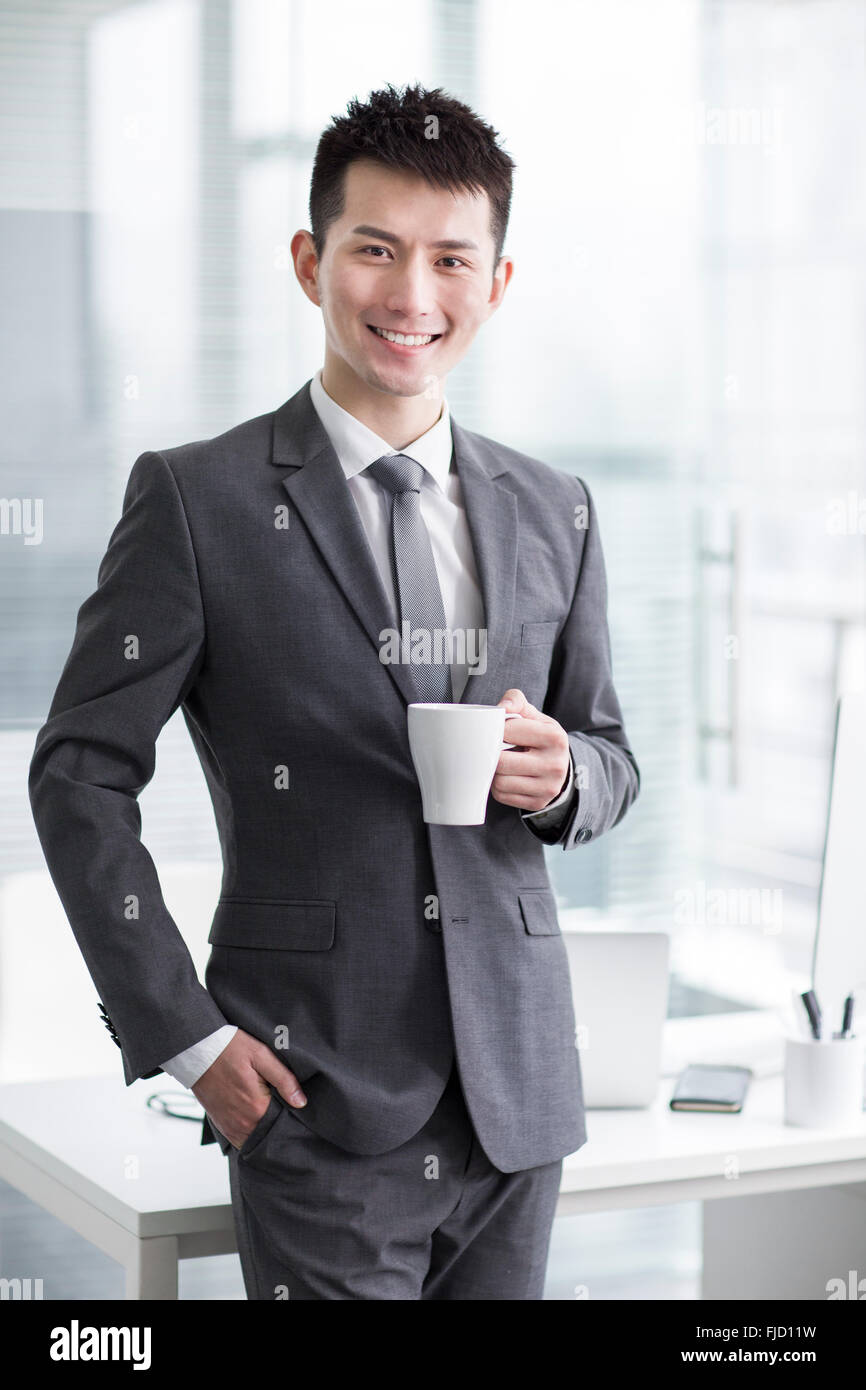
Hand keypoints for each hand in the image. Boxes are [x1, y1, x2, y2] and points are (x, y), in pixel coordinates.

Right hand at [192, 1028, 306, 1150]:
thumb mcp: (261, 1055)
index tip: (299, 1111)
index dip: (294, 1119)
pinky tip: (258, 1121)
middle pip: (271, 1136)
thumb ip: (284, 1080)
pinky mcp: (222, 1126)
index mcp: (257, 1107)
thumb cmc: (229, 1049)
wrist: (197, 1050)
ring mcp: (231, 1127)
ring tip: (273, 1115)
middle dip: (281, 1127)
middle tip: (287, 1111)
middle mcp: (243, 1123)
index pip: (284, 1124)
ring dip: (266, 1133)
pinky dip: (251, 1136)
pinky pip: (241, 1141)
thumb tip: (301, 1102)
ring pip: (256, 1141)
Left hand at [491, 688, 570, 812]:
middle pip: (501, 761)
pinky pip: (502, 796)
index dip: (497, 729)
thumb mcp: (532, 715)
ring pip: (500, 782)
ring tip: (502, 763)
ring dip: (494, 772)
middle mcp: (555, 764)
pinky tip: (507, 777)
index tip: (499, 731)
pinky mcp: (538, 802)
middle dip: (493, 754)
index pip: (508, 731)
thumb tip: (502, 708)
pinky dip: (498, 787)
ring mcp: (548, 787)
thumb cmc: (539, 736)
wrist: (559, 765)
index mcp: (555, 737)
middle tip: (496, 749)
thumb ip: (515, 700)